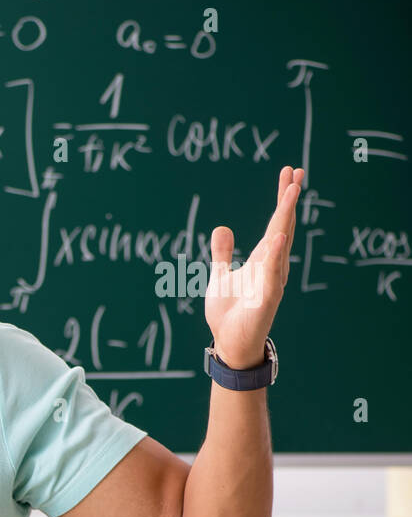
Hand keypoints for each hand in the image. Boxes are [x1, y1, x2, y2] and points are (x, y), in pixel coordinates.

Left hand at [205, 165, 303, 369]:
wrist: (229, 344)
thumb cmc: (229, 313)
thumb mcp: (220, 275)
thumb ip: (223, 253)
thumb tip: (222, 227)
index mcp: (263, 260)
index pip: (275, 223)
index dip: (282, 199)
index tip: (289, 173)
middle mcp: (273, 266)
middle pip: (282, 227)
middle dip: (289, 200)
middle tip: (297, 172)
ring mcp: (272, 281)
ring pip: (280, 244)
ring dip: (285, 219)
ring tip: (291, 193)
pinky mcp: (266, 298)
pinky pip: (272, 273)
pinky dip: (275, 254)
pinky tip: (278, 236)